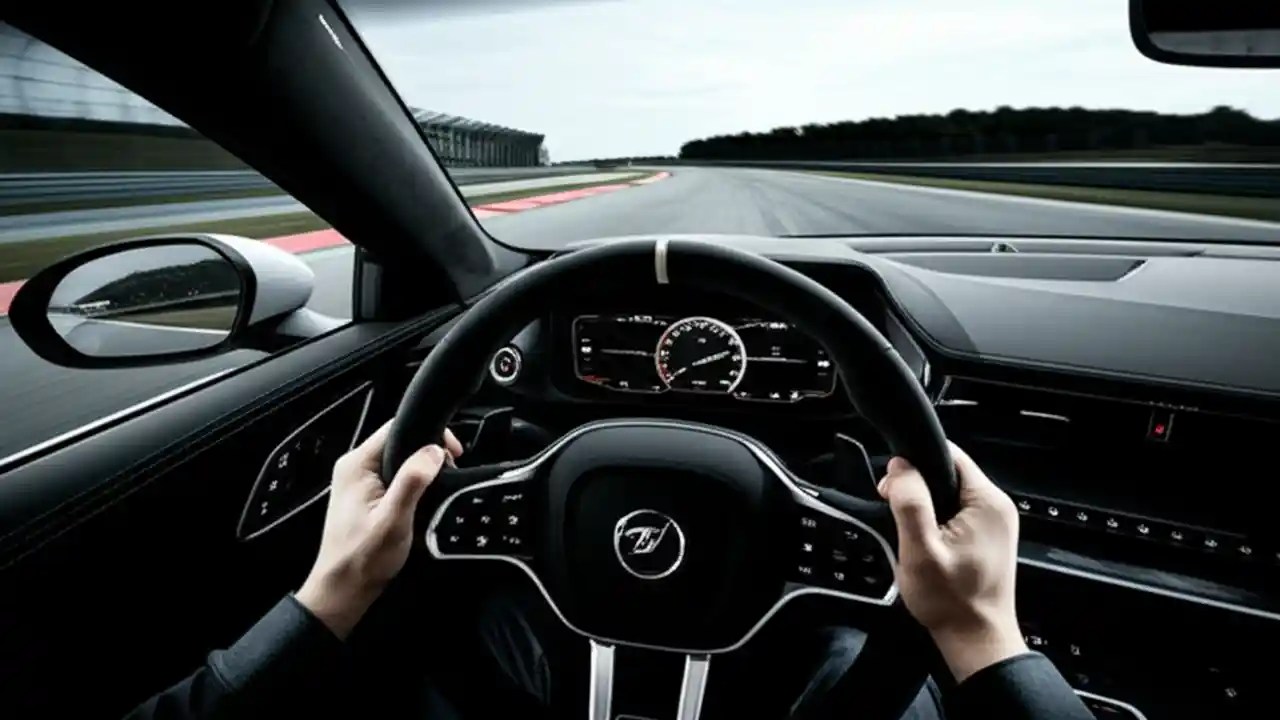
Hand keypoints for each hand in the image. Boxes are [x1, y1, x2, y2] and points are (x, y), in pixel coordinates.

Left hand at [296, 422, 462, 638]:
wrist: (343, 589)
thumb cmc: (364, 558)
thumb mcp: (394, 519)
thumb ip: (412, 481)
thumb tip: (434, 450)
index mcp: (357, 464)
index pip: (396, 428)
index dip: (430, 434)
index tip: (453, 454)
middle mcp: (354, 466)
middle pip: (399, 441)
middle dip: (428, 453)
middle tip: (450, 472)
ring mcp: (358, 481)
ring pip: (398, 459)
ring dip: (421, 470)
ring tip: (440, 486)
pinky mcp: (364, 494)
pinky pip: (393, 476)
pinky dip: (411, 482)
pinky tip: (423, 498)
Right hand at [877, 442, 1026, 681]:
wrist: (976, 640)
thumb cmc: (950, 600)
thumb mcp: (921, 550)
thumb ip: (910, 503)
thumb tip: (900, 465)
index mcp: (987, 502)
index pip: (949, 455)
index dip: (915, 463)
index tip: (892, 488)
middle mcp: (997, 506)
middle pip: (948, 473)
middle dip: (917, 488)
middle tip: (895, 513)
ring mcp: (995, 522)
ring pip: (950, 493)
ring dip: (925, 507)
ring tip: (910, 534)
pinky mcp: (988, 537)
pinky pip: (957, 512)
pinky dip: (937, 521)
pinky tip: (925, 543)